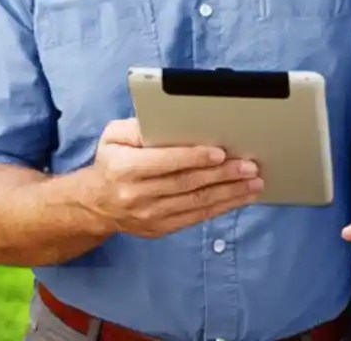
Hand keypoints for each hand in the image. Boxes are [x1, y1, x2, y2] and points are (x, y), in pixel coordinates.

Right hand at [82, 118, 262, 238]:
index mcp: (125, 168)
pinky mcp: (161, 229)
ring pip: (197, 203)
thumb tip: (167, 122)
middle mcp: (137, 195)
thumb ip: (137, 128)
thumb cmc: (112, 162)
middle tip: (249, 166)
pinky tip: (240, 198)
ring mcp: (150, 216)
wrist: (97, 204)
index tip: (220, 152)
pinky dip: (221, 207)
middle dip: (222, 175)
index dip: (194, 158)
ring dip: (229, 193)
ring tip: (253, 183)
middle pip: (187, 184)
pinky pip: (196, 217)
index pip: (165, 163)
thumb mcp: (113, 136)